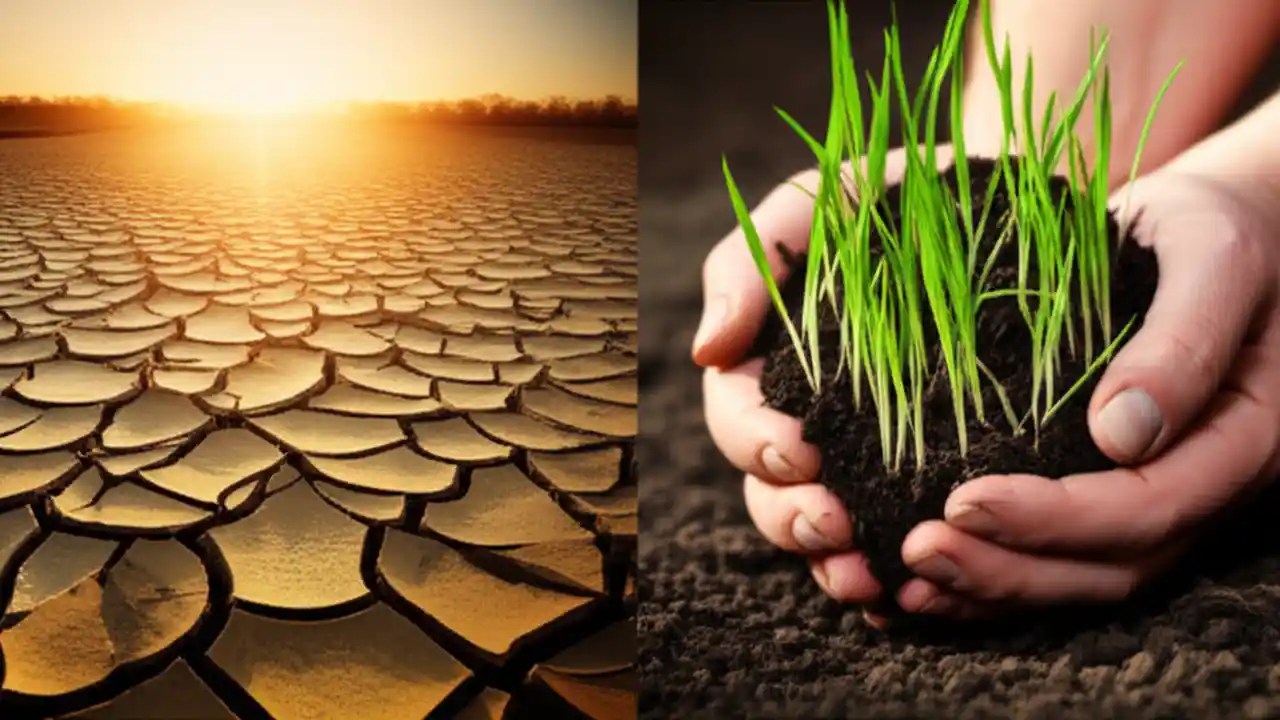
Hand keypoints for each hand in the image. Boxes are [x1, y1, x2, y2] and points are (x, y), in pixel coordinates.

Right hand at [695, 149, 949, 620]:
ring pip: (826, 536)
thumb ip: (751, 261)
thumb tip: (705, 351)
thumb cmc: (902, 198)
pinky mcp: (925, 483)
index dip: (753, 442)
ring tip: (874, 579)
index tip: (797, 450)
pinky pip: (896, 543)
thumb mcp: (825, 200)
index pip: (736, 418)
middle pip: (771, 493)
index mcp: (772, 366)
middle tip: (836, 524)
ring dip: (835, 565)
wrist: (1010, 207)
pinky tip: (913, 591)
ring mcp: (866, 461)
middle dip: (794, 519)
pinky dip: (894, 576)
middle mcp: (811, 423)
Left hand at [898, 169, 1279, 617]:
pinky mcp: (1110, 488)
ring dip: (991, 584)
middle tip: (917, 549)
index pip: (1150, 506)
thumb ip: (1183, 341)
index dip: (1056, 519)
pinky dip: (990, 573)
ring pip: (1079, 575)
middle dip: (1008, 568)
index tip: (964, 501)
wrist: (1219, 224)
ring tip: (908, 572)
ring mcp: (1160, 494)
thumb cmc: (1218, 228)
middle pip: (1109, 564)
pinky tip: (924, 577)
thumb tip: (1120, 436)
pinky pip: (1057, 554)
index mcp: (1243, 439)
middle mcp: (1203, 484)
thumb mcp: (1213, 260)